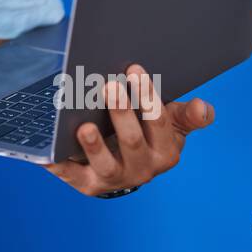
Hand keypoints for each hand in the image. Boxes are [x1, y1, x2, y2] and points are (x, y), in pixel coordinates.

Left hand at [43, 63, 214, 196]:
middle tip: (109, 85)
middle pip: (133, 142)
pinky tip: (47, 148)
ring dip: (94, 146)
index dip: (148, 97)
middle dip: (122, 114)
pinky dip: (57, 163)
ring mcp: (113, 178)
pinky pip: (69, 174)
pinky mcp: (86, 183)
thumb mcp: (171, 124)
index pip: (160, 123)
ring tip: (83, 127)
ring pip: (105, 165)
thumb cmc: (148, 134)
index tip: (134, 68)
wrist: (126, 166)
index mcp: (166, 151)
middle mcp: (142, 169)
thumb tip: (205, 108)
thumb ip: (187, 115)